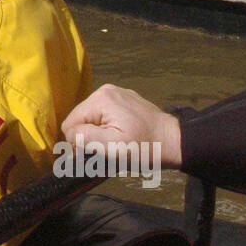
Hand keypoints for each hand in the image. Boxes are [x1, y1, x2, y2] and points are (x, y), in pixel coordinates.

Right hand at [61, 84, 182, 167]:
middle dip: (89, 137)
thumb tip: (68, 134)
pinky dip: (108, 127)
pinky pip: (105, 115)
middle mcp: (105, 90)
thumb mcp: (114, 147)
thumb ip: (85, 138)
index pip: (70, 123)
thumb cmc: (146, 147)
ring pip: (92, 118)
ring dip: (99, 133)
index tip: (95, 154)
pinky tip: (123, 135)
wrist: (177, 142)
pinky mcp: (125, 100)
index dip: (78, 142)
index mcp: (100, 99)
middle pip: (81, 119)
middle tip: (108, 152)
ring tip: (117, 144)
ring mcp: (117, 93)